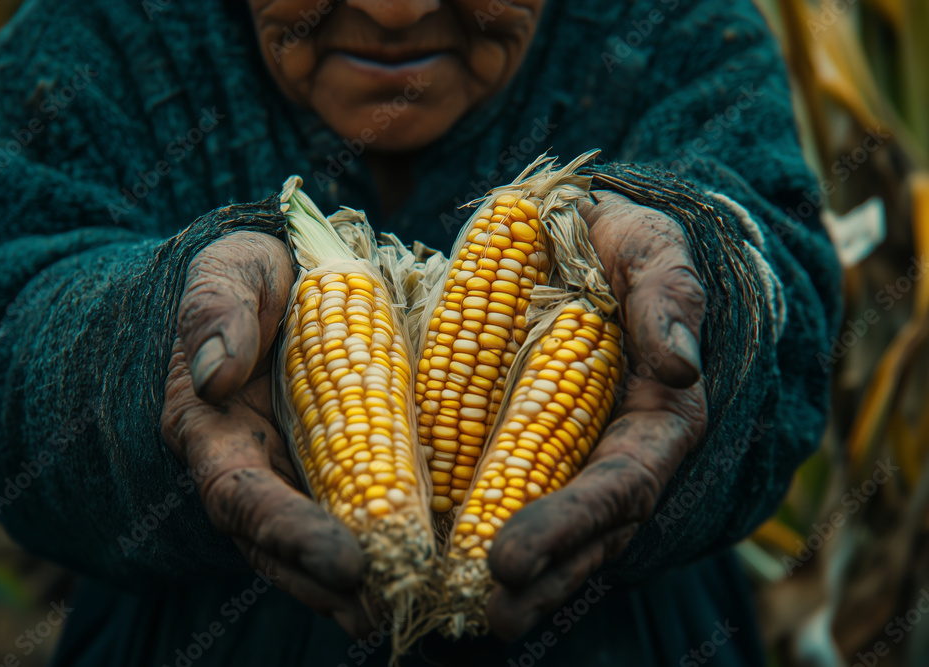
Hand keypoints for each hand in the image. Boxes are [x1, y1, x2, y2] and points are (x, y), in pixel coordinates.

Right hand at [160, 231, 372, 636]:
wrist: (285, 279)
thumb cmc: (251, 274)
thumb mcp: (229, 271)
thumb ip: (216, 312)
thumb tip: (215, 377)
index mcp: (214, 430)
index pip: (243, 496)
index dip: (290, 534)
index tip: (344, 562)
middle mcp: (252, 467)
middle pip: (280, 546)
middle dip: (329, 584)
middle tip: (386, 611)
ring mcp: (294, 474)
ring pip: (319, 543)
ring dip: (359, 585)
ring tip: (410, 607)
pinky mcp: (335, 467)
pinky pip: (357, 513)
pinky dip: (386, 546)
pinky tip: (429, 567)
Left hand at [485, 191, 708, 639]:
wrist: (580, 236)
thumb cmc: (625, 244)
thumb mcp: (654, 250)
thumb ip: (669, 298)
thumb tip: (680, 366)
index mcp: (656, 422)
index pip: (618, 489)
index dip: (567, 527)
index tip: (508, 560)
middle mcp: (612, 453)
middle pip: (582, 534)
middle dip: (535, 580)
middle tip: (481, 619)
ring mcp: (568, 456)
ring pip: (539, 526)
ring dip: (502, 577)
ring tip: (449, 610)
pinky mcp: (523, 443)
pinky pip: (500, 494)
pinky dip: (470, 530)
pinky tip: (428, 557)